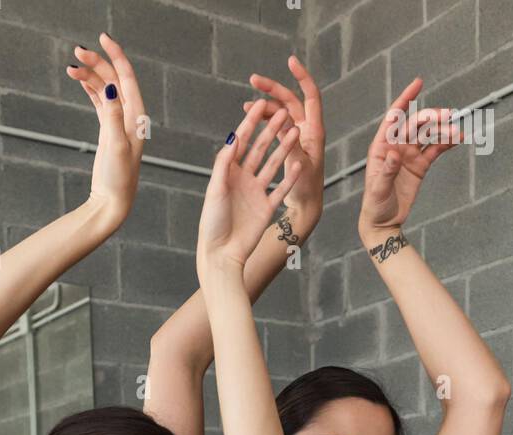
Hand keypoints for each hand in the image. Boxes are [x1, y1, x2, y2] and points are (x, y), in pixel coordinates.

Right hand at [67, 32, 146, 226]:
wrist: (112, 203)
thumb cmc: (118, 178)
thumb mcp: (116, 145)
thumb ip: (113, 114)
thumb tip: (112, 86)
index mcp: (137, 116)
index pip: (127, 77)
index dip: (116, 55)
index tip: (103, 38)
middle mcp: (130, 116)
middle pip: (114, 79)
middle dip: (96, 63)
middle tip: (76, 52)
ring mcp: (118, 122)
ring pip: (104, 89)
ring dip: (89, 76)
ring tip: (71, 68)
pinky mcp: (108, 130)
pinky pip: (100, 102)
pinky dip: (90, 89)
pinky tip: (80, 79)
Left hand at [197, 101, 302, 272]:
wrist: (222, 253)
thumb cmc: (213, 223)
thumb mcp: (216, 189)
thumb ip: (224, 163)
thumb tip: (233, 137)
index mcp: (228, 173)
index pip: (242, 142)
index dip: (251, 123)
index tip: (262, 104)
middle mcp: (243, 180)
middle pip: (260, 150)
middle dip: (271, 131)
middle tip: (284, 113)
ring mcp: (256, 193)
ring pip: (273, 166)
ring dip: (284, 149)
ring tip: (296, 132)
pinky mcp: (266, 208)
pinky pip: (280, 190)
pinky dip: (290, 178)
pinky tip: (299, 165)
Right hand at [242, 54, 324, 234]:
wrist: (306, 209)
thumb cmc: (307, 192)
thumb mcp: (300, 169)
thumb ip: (292, 146)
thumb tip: (284, 125)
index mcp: (314, 131)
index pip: (311, 95)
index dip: (302, 77)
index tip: (290, 61)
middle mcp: (307, 130)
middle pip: (290, 101)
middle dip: (272, 89)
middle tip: (253, 80)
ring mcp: (297, 138)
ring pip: (280, 114)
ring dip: (264, 107)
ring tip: (247, 106)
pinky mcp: (288, 147)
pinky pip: (274, 128)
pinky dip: (262, 122)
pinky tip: (250, 120)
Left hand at [358, 78, 462, 242]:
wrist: (383, 222)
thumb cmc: (374, 206)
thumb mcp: (377, 190)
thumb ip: (386, 172)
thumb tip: (394, 154)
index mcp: (381, 147)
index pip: (394, 118)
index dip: (405, 99)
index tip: (418, 83)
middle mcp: (396, 147)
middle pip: (416, 124)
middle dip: (432, 117)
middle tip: (448, 116)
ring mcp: (409, 155)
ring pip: (428, 135)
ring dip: (443, 130)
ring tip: (458, 132)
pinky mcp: (420, 166)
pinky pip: (435, 149)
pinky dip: (446, 143)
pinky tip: (457, 138)